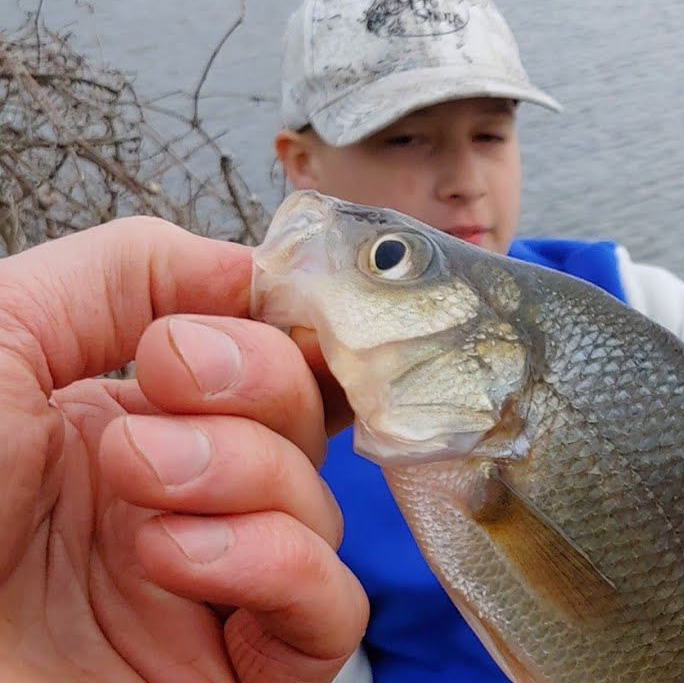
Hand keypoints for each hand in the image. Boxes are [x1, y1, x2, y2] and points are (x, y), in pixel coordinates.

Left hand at [0, 217, 365, 681]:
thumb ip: (126, 271)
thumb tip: (253, 268)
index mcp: (130, 418)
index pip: (270, 356)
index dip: (282, 327)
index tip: (234, 314)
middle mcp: (182, 499)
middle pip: (308, 422)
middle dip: (257, 387)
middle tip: (168, 386)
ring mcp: (211, 588)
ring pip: (322, 510)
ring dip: (247, 475)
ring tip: (141, 483)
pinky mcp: (234, 672)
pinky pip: (331, 614)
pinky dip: (280, 568)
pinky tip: (177, 558)